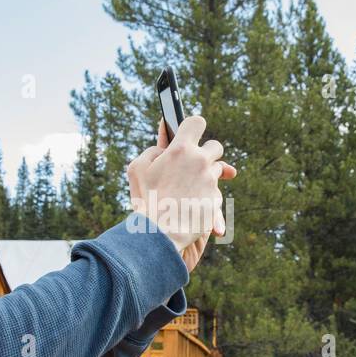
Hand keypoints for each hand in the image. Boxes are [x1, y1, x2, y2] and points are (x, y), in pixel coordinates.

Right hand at [128, 115, 235, 264]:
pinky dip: (207, 199)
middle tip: (195, 163)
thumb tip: (163, 148)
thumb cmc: (145, 200)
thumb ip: (152, 152)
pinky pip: (215, 194)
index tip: (190, 133)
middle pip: (215, 147)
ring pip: (218, 171)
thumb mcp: (137, 169)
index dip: (193, 127)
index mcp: (180, 150)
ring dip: (207, 176)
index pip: (197, 122)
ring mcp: (210, 181)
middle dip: (207, 153)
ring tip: (189, 189)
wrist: (160, 233)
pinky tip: (193, 207)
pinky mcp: (215, 199)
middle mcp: (200, 162)